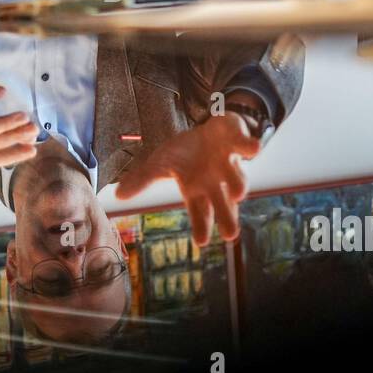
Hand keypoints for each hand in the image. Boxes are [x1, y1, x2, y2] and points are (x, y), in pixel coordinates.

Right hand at [114, 114, 261, 244]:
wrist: (208, 130)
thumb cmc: (185, 154)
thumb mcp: (160, 163)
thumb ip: (143, 179)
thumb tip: (117, 195)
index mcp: (197, 190)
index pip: (199, 212)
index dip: (201, 226)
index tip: (202, 242)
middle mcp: (216, 183)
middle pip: (223, 204)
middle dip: (227, 218)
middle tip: (230, 235)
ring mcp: (230, 164)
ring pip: (237, 178)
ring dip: (237, 184)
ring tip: (236, 194)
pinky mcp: (239, 144)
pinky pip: (246, 146)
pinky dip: (250, 148)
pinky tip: (254, 149)